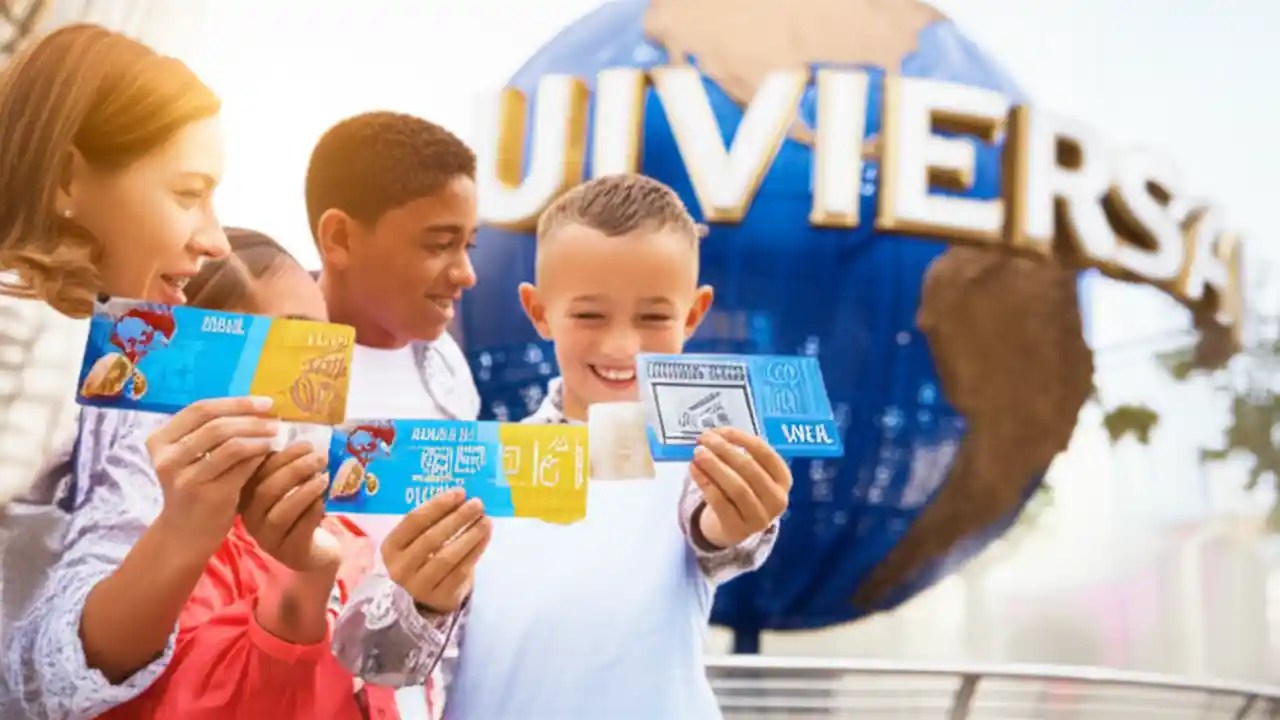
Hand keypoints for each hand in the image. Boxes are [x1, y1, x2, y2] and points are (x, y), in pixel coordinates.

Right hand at [146, 396, 278, 558]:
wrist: (185, 533)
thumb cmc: (195, 486)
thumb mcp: (192, 456)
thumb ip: (211, 432)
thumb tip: (256, 406)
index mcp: (160, 441)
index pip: (200, 409)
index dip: (236, 403)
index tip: (264, 402)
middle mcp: (167, 459)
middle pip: (217, 425)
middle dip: (251, 418)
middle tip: (275, 419)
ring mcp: (186, 478)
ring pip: (231, 445)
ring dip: (259, 436)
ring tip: (277, 434)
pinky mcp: (208, 495)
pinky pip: (242, 467)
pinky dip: (259, 456)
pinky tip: (272, 453)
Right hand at [240, 442, 338, 572]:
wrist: (312, 551)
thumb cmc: (300, 512)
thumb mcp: (290, 487)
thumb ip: (288, 466)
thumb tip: (302, 435)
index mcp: (247, 497)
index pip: (255, 472)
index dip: (280, 455)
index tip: (305, 443)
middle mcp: (252, 519)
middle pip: (266, 491)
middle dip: (295, 469)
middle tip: (319, 457)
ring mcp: (269, 539)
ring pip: (280, 513)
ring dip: (304, 491)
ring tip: (324, 476)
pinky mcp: (291, 552)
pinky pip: (300, 530)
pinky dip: (313, 511)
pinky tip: (324, 500)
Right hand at [383, 488, 491, 613]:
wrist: (424, 598)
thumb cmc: (422, 558)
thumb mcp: (416, 540)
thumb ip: (432, 520)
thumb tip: (462, 497)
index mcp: (390, 547)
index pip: (414, 521)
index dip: (438, 505)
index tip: (460, 492)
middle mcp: (400, 568)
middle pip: (431, 538)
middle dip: (458, 518)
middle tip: (477, 504)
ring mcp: (419, 585)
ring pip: (447, 556)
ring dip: (470, 535)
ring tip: (486, 520)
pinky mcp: (440, 596)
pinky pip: (461, 571)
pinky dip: (475, 551)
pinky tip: (485, 537)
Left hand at [691, 427, 792, 547]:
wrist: (732, 527)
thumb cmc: (742, 491)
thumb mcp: (748, 473)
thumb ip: (737, 453)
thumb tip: (714, 436)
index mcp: (783, 480)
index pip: (765, 454)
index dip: (742, 439)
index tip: (720, 431)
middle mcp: (777, 500)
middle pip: (750, 470)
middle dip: (725, 451)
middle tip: (704, 439)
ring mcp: (759, 518)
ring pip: (736, 487)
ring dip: (715, 466)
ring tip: (698, 453)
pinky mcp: (737, 529)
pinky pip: (720, 502)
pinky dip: (705, 483)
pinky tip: (694, 469)